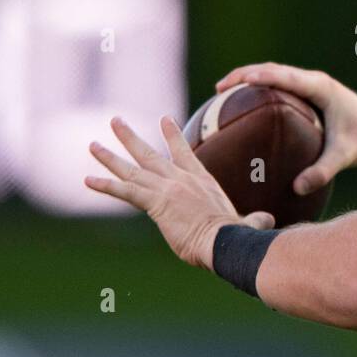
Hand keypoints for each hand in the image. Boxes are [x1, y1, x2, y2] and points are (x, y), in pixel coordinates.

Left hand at [85, 115, 274, 267]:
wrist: (226, 238)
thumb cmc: (237, 235)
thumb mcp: (245, 222)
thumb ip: (254, 219)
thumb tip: (268, 221)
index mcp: (201, 180)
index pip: (183, 151)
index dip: (172, 135)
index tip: (163, 118)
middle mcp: (181, 179)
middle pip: (149, 153)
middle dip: (129, 137)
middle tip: (115, 121)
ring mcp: (167, 188)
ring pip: (132, 168)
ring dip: (109, 156)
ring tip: (93, 144)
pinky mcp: (156, 202)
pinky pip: (125, 191)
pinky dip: (106, 185)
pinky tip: (88, 180)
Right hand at [216, 62, 356, 194]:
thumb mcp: (345, 157)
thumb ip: (323, 172)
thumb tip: (297, 187)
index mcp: (321, 88)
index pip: (287, 77)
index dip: (262, 76)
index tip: (239, 81)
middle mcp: (314, 81)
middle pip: (274, 69)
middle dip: (245, 74)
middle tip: (219, 88)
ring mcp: (311, 84)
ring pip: (275, 73)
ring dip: (249, 77)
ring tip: (222, 92)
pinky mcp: (309, 92)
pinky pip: (280, 84)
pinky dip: (260, 88)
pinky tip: (243, 103)